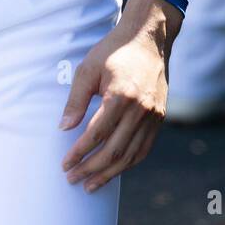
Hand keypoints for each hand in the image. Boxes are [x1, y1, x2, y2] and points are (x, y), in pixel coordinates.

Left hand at [59, 0, 182, 192]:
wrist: (149, 39)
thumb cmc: (114, 51)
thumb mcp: (88, 69)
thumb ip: (76, 100)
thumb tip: (64, 128)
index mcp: (121, 96)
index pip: (97, 134)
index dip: (80, 152)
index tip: (65, 164)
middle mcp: (141, 110)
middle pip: (115, 150)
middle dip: (91, 169)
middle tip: (72, 179)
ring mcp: (154, 116)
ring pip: (131, 155)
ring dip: (109, 173)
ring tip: (90, 185)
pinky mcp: (160, 118)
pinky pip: (144, 148)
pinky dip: (129, 163)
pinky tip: (114, 171)